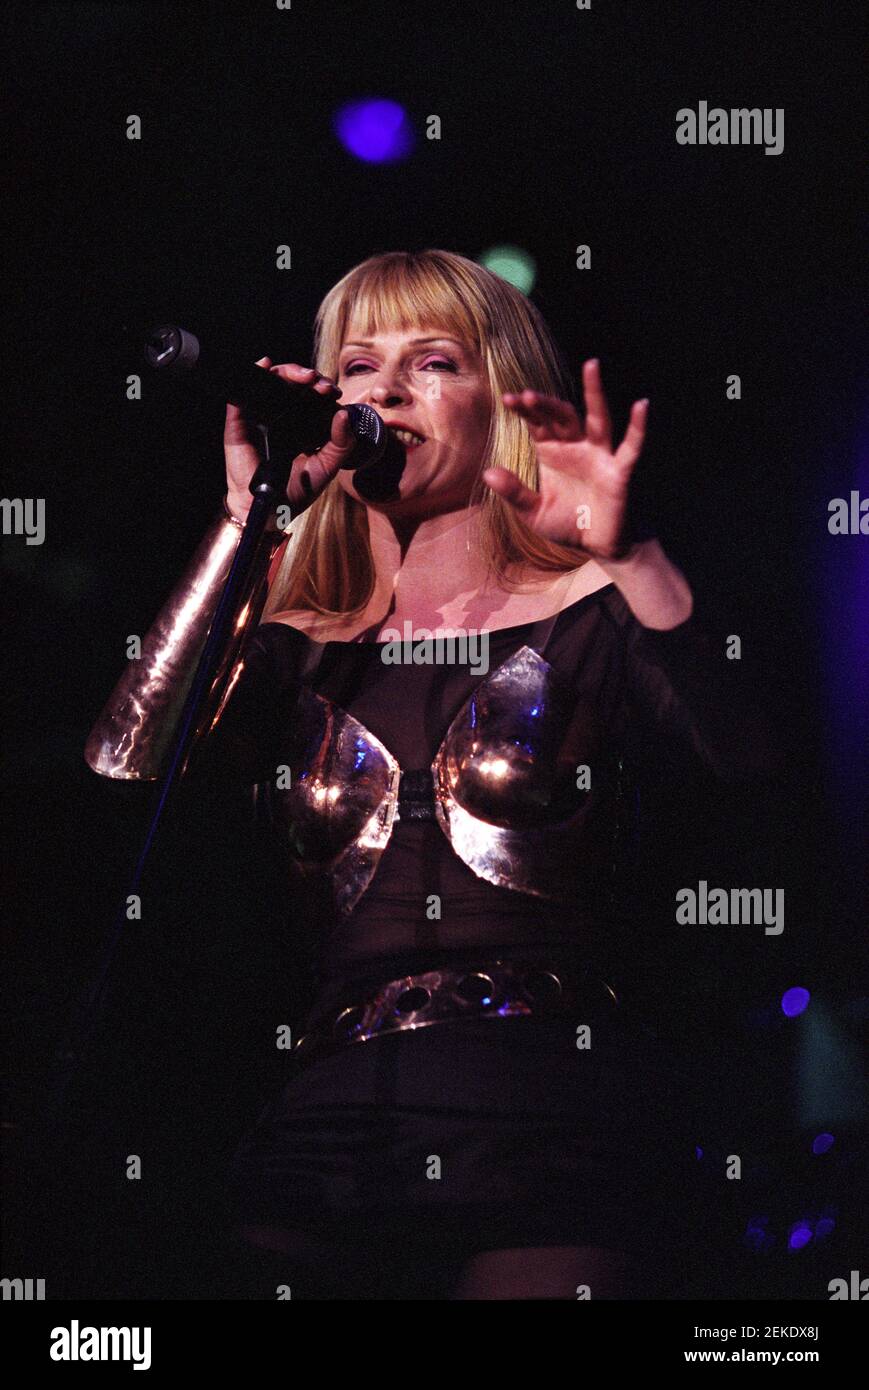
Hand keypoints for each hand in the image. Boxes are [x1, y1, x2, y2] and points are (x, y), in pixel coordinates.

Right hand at [224, 358, 358, 521]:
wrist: (269, 508)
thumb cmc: (296, 490)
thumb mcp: (326, 467)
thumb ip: (341, 444)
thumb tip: (345, 414)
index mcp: (302, 424)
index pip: (312, 397)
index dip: (323, 389)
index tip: (333, 392)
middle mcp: (282, 417)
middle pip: (293, 385)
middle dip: (308, 377)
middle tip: (318, 383)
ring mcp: (260, 417)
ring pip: (272, 383)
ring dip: (287, 372)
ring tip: (302, 376)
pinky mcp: (241, 421)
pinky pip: (244, 395)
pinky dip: (254, 376)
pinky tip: (264, 365)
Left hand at [483, 359, 647, 559]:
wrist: (597, 547)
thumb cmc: (567, 524)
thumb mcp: (534, 513)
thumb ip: (514, 493)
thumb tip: (487, 472)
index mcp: (552, 452)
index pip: (538, 423)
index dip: (525, 410)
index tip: (508, 399)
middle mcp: (576, 447)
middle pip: (562, 416)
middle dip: (545, 405)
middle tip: (526, 395)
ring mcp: (600, 456)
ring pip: (597, 419)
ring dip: (594, 393)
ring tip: (591, 365)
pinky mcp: (619, 471)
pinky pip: (630, 447)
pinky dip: (637, 428)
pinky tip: (641, 406)